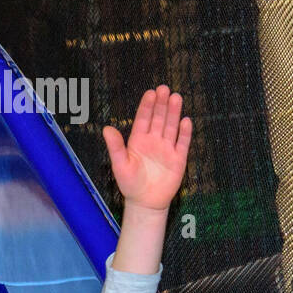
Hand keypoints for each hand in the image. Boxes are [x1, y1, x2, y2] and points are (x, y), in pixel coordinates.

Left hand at [102, 86, 190, 211]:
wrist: (146, 203)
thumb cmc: (130, 185)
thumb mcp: (120, 165)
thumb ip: (115, 147)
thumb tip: (106, 128)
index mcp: (138, 141)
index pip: (143, 120)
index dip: (147, 106)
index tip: (150, 93)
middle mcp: (153, 141)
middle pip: (159, 119)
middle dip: (161, 105)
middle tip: (164, 89)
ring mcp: (167, 148)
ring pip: (171, 127)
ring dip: (173, 113)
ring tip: (175, 98)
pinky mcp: (178, 158)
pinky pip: (182, 143)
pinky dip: (184, 133)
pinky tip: (185, 121)